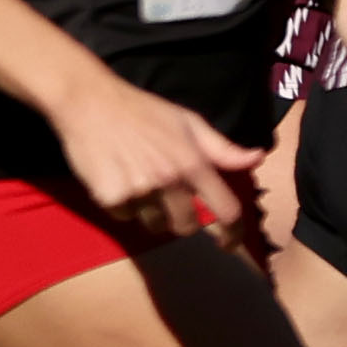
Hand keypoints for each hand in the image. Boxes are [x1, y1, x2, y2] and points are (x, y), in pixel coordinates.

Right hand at [47, 73, 262, 237]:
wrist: (90, 102)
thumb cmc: (143, 110)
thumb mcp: (188, 122)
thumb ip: (222, 148)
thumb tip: (257, 158)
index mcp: (192, 162)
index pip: (226, 210)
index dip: (234, 233)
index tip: (229, 243)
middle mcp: (168, 180)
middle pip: (186, 226)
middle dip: (182, 220)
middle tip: (168, 201)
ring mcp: (138, 191)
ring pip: (152, 223)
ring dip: (149, 212)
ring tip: (137, 182)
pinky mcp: (110, 196)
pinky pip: (123, 215)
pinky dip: (121, 203)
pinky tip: (114, 177)